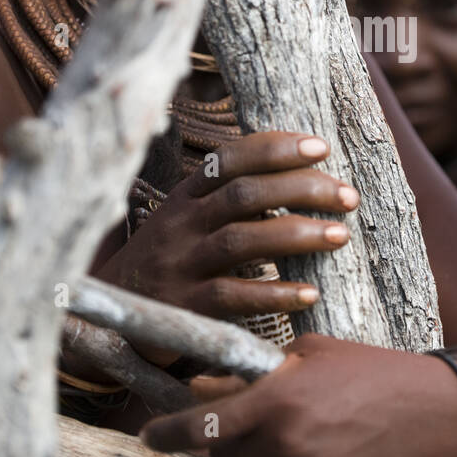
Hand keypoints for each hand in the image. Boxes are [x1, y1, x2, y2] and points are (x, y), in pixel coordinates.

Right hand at [95, 132, 358, 364]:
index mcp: (186, 196)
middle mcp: (181, 224)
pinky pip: (232, 297)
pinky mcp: (184, 307)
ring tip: (341, 235)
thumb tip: (303, 173)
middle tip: (348, 196)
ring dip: (297, 235)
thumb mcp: (187, 218)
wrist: (109, 309)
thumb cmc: (170, 257)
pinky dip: (274, 293)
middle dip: (301, 189)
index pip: (230, 159)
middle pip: (244, 194)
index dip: (275, 149)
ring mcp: (180, 264)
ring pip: (241, 240)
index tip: (321, 147)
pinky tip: (310, 293)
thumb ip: (229, 197)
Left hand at [140, 333, 456, 456]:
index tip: (149, 436)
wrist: (443, 417)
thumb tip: (200, 390)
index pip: (202, 427)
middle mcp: (286, 447)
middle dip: (235, 442)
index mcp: (278, 401)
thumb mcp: (313, 356)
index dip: (168, 433)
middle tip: (269, 423)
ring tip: (313, 437)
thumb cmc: (376, 373)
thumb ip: (253, 374)